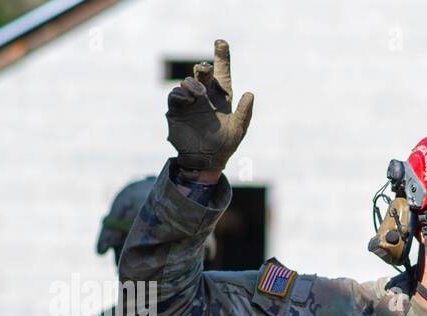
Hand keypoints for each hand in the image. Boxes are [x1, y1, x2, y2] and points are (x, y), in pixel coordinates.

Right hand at [166, 38, 253, 171]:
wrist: (206, 162)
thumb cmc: (225, 147)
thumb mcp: (238, 130)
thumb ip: (244, 113)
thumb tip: (250, 93)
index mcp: (222, 97)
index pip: (222, 73)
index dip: (222, 57)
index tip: (221, 42)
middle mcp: (205, 96)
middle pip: (203, 73)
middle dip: (204, 68)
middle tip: (206, 68)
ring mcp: (190, 102)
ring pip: (188, 82)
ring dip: (192, 83)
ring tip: (198, 93)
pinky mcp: (176, 111)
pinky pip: (175, 96)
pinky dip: (180, 94)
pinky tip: (187, 99)